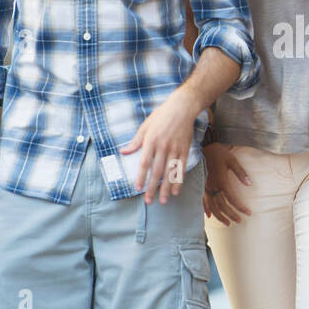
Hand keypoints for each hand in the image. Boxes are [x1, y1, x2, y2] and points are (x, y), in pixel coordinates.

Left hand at [121, 87, 200, 204]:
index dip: (141, 176)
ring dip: (166, 188)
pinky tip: (176, 191)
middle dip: (152, 188)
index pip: (144, 162)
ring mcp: (175, 149)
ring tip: (163, 201)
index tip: (137, 188)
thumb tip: (123, 152)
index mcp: (151, 140)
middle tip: (148, 201)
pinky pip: (182, 168)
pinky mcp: (185, 150)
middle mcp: (163, 146)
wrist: (182, 108)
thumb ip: (135, 142)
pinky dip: (179, 180)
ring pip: (170, 172)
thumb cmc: (161, 116)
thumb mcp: (145, 126)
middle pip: (157, 171)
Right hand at [202, 143, 252, 225]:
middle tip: (239, 221)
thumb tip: (249, 184)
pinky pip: (203, 201)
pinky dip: (206, 209)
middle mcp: (213, 186)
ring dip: (220, 216)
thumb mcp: (232, 160)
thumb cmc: (220, 153)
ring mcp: (206, 187)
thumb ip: (241, 173)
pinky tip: (209, 216)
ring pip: (212, 206)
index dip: (241, 207)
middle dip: (231, 215)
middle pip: (222, 206)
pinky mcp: (201, 186)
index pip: (232, 199)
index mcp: (222, 181)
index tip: (248, 213)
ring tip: (228, 223)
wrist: (205, 148)